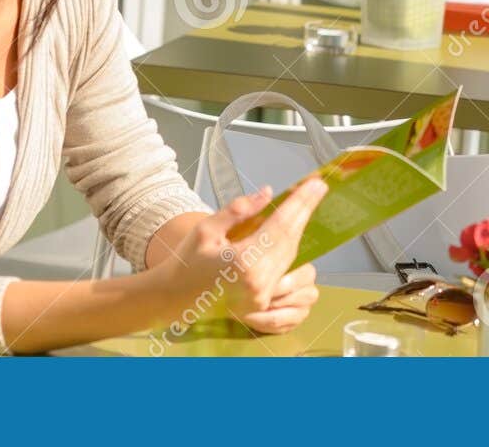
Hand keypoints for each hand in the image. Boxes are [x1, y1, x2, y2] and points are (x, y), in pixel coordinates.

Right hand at [162, 179, 327, 333]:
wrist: (172, 299)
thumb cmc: (186, 262)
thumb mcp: (206, 229)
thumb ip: (239, 210)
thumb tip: (268, 193)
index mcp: (243, 262)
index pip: (280, 225)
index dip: (300, 203)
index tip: (315, 184)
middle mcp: (258, 283)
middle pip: (290, 240)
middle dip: (305, 212)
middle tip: (317, 188)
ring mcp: (262, 297)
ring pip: (291, 256)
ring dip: (299, 229)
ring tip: (305, 205)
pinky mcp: (262, 304)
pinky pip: (285, 271)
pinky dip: (291, 249)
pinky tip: (294, 231)